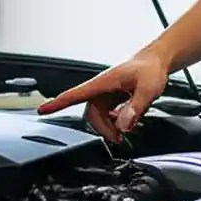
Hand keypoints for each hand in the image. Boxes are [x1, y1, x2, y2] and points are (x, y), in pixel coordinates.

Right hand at [35, 49, 169, 141]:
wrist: (157, 61)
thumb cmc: (151, 69)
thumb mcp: (148, 89)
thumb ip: (135, 107)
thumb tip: (122, 125)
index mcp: (103, 82)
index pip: (75, 94)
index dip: (58, 103)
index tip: (43, 110)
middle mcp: (102, 88)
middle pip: (91, 114)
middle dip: (102, 129)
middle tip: (119, 138)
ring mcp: (106, 94)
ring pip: (99, 117)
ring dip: (109, 127)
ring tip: (124, 132)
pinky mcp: (112, 98)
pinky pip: (107, 115)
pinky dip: (114, 123)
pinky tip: (126, 123)